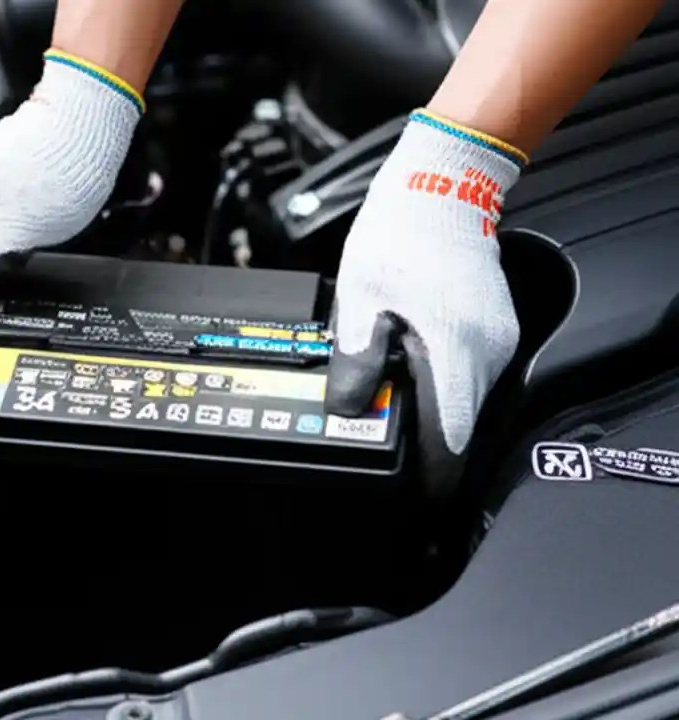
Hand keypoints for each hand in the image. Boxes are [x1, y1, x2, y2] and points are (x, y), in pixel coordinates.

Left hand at [325, 110, 525, 493]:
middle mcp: (486, 352)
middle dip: (421, 438)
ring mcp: (497, 339)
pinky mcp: (494, 326)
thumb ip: (355, 361)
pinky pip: (470, 372)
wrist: (442, 180)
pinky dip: (441, 379)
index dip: (428, 474)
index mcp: (454, 352)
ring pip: (465, 399)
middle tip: (377, 430)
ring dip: (429, 406)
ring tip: (386, 390)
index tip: (407, 490)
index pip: (452, 441)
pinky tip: (409, 360)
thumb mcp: (360, 301)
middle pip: (460, 425)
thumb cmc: (402, 233)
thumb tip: (347, 407)